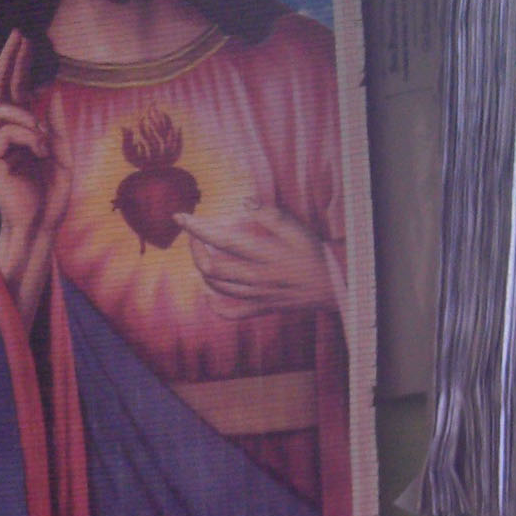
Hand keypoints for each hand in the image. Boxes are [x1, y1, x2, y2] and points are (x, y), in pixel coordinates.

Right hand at [0, 29, 72, 308]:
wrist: (40, 225)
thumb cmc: (50, 195)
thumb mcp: (62, 154)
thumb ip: (55, 125)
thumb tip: (49, 92)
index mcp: (21, 130)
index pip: (17, 89)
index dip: (20, 63)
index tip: (26, 37)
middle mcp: (4, 134)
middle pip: (1, 87)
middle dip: (10, 59)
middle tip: (19, 32)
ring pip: (2, 109)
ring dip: (28, 119)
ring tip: (44, 142)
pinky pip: (5, 132)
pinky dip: (28, 136)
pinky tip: (39, 152)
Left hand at [176, 201, 343, 318]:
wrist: (334, 284)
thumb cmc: (314, 252)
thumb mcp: (297, 228)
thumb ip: (270, 214)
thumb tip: (244, 202)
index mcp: (263, 254)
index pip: (220, 240)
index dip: (196, 228)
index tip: (180, 216)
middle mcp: (255, 277)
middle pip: (210, 268)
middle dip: (195, 249)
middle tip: (194, 235)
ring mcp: (256, 295)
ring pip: (216, 288)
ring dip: (203, 270)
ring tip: (202, 254)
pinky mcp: (261, 308)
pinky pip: (231, 314)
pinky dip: (215, 306)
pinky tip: (209, 294)